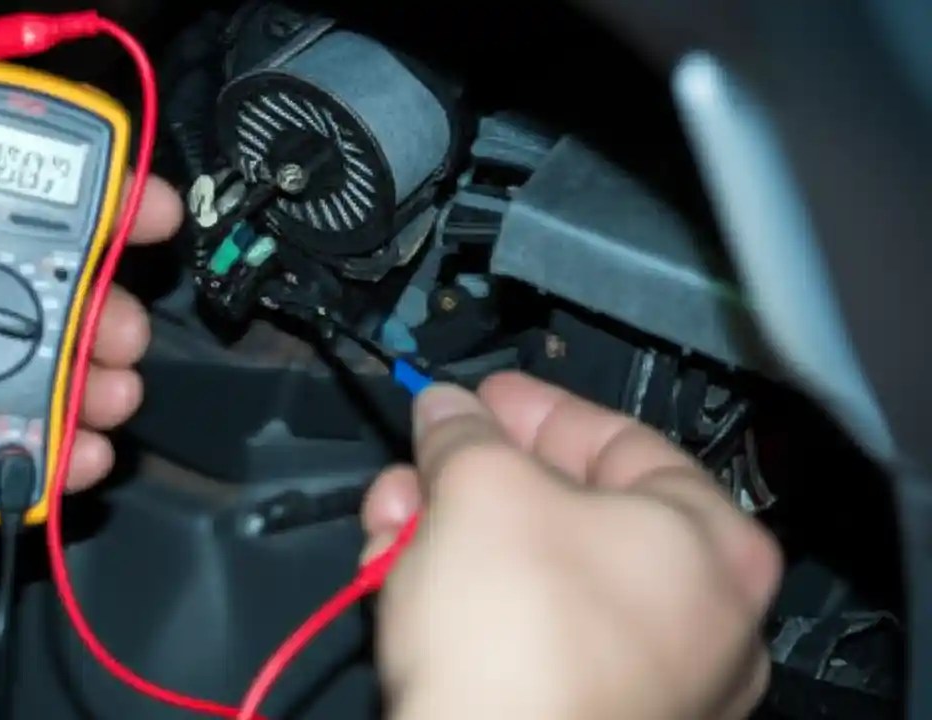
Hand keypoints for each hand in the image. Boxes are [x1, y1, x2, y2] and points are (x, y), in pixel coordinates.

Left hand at [0, 4, 181, 551]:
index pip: (16, 187)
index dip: (91, 192)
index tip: (143, 205)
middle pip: (50, 281)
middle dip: (107, 296)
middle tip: (125, 317)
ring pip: (44, 362)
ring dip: (95, 374)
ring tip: (111, 387)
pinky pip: (12, 438)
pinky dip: (58, 448)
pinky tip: (78, 447)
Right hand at [362, 373, 781, 719]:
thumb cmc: (516, 620)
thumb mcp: (480, 488)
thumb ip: (464, 434)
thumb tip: (444, 410)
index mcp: (713, 544)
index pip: (619, 440)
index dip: (534, 408)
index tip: (476, 396)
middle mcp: (703, 619)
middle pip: (568, 512)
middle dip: (471, 482)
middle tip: (416, 466)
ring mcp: (652, 685)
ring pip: (537, 577)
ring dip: (450, 538)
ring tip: (387, 527)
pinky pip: (532, 638)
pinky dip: (468, 602)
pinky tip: (400, 581)